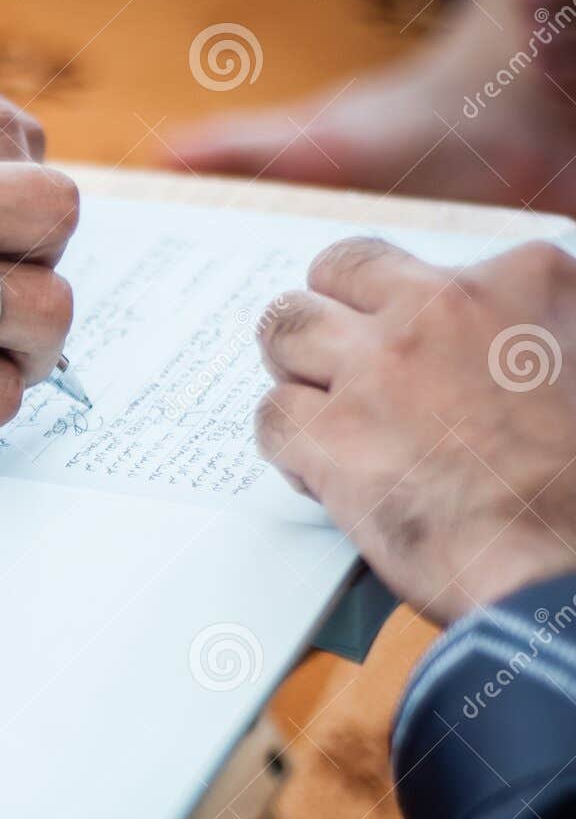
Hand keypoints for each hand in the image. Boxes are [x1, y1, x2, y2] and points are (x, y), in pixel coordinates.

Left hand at [254, 238, 575, 622]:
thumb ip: (539, 326)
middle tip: (335, 356)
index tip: (396, 332)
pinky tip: (320, 467)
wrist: (573, 558)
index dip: (395, 300)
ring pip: (285, 331)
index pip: (424, 259)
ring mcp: (378, 371)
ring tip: (321, 406)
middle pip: (336, 271)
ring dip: (294, 367)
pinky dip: (286, 442)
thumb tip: (507, 336)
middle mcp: (439, 311)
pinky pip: (272, 416)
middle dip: (327, 310)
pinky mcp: (334, 438)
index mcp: (521, 282)